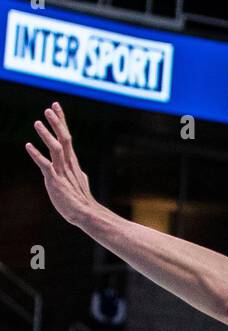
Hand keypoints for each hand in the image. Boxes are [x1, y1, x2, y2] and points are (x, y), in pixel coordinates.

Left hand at [26, 103, 99, 226]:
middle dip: (57, 123)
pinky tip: (28, 146)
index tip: (55, 106)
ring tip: (37, 123)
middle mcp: (68, 164)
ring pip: (55, 149)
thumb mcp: (81, 183)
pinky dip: (37, 155)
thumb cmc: (81, 200)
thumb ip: (78, 175)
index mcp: (72, 162)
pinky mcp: (55, 181)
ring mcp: (62, 172)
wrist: (85, 214)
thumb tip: (82, 173)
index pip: (67, 136)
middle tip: (49, 108)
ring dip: (46, 135)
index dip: (61, 120)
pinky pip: (45, 165)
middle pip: (64, 139)